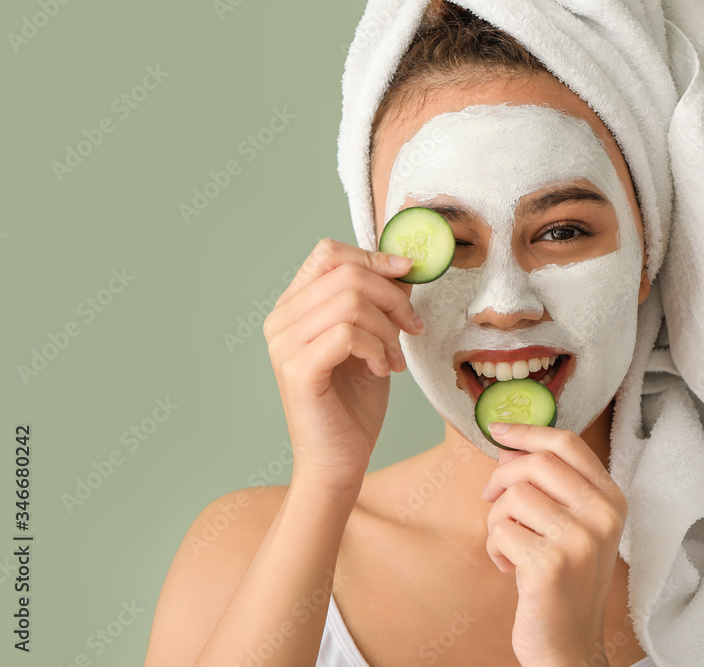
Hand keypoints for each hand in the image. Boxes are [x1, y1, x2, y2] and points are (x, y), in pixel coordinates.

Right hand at [262, 239, 422, 490]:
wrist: (340, 460)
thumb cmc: (354, 404)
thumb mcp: (373, 340)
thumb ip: (379, 303)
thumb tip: (403, 265)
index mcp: (294, 307)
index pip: (328, 254)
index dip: (373, 256)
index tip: (408, 272)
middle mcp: (281, 321)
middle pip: (346, 274)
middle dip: (393, 297)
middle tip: (412, 328)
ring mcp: (284, 345)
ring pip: (350, 302)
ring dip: (387, 328)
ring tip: (394, 357)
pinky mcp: (297, 371)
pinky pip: (346, 333)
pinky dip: (376, 347)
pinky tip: (382, 369)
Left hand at [480, 422, 626, 666]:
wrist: (569, 646)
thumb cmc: (564, 583)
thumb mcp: (568, 526)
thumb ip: (547, 485)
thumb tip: (510, 446)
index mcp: (611, 500)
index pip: (567, 443)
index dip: (528, 432)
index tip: (499, 432)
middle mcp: (602, 515)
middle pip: (536, 463)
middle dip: (501, 478)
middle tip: (492, 500)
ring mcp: (579, 539)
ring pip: (513, 496)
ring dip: (497, 521)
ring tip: (509, 547)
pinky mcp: (550, 563)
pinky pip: (500, 531)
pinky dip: (495, 548)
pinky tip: (510, 568)